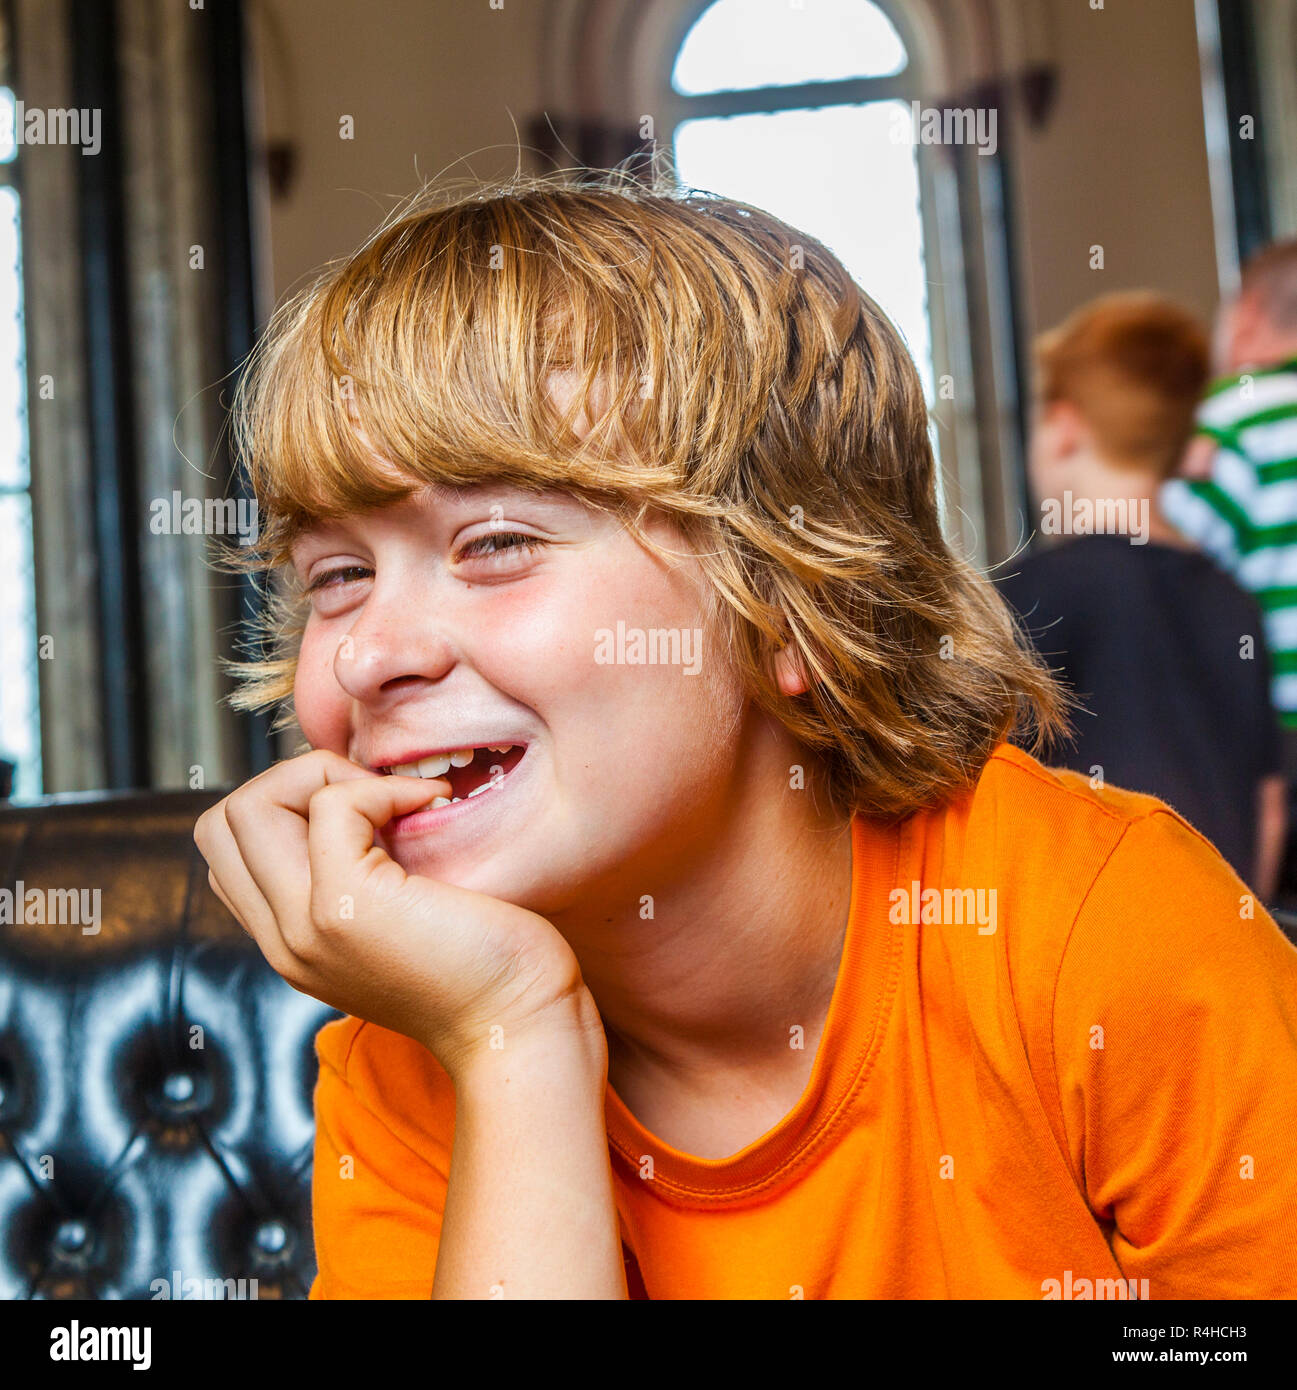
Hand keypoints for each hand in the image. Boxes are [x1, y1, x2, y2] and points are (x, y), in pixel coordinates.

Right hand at [194, 750, 593, 1078]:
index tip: (361, 810)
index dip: (286, 806)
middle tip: (371, 797)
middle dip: (291, 781)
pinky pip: (331, 805)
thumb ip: (358, 875)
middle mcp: (284, 941)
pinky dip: (380, 786)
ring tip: (392, 802)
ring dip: (323, 778)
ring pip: (250, 806)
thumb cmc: (487, 963)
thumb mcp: (400, 918)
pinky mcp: (345, 907)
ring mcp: (306, 927)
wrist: (519, 1025)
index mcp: (292, 943)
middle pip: (223, 822)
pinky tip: (429, 804)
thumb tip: (350, 790)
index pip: (229, 850)